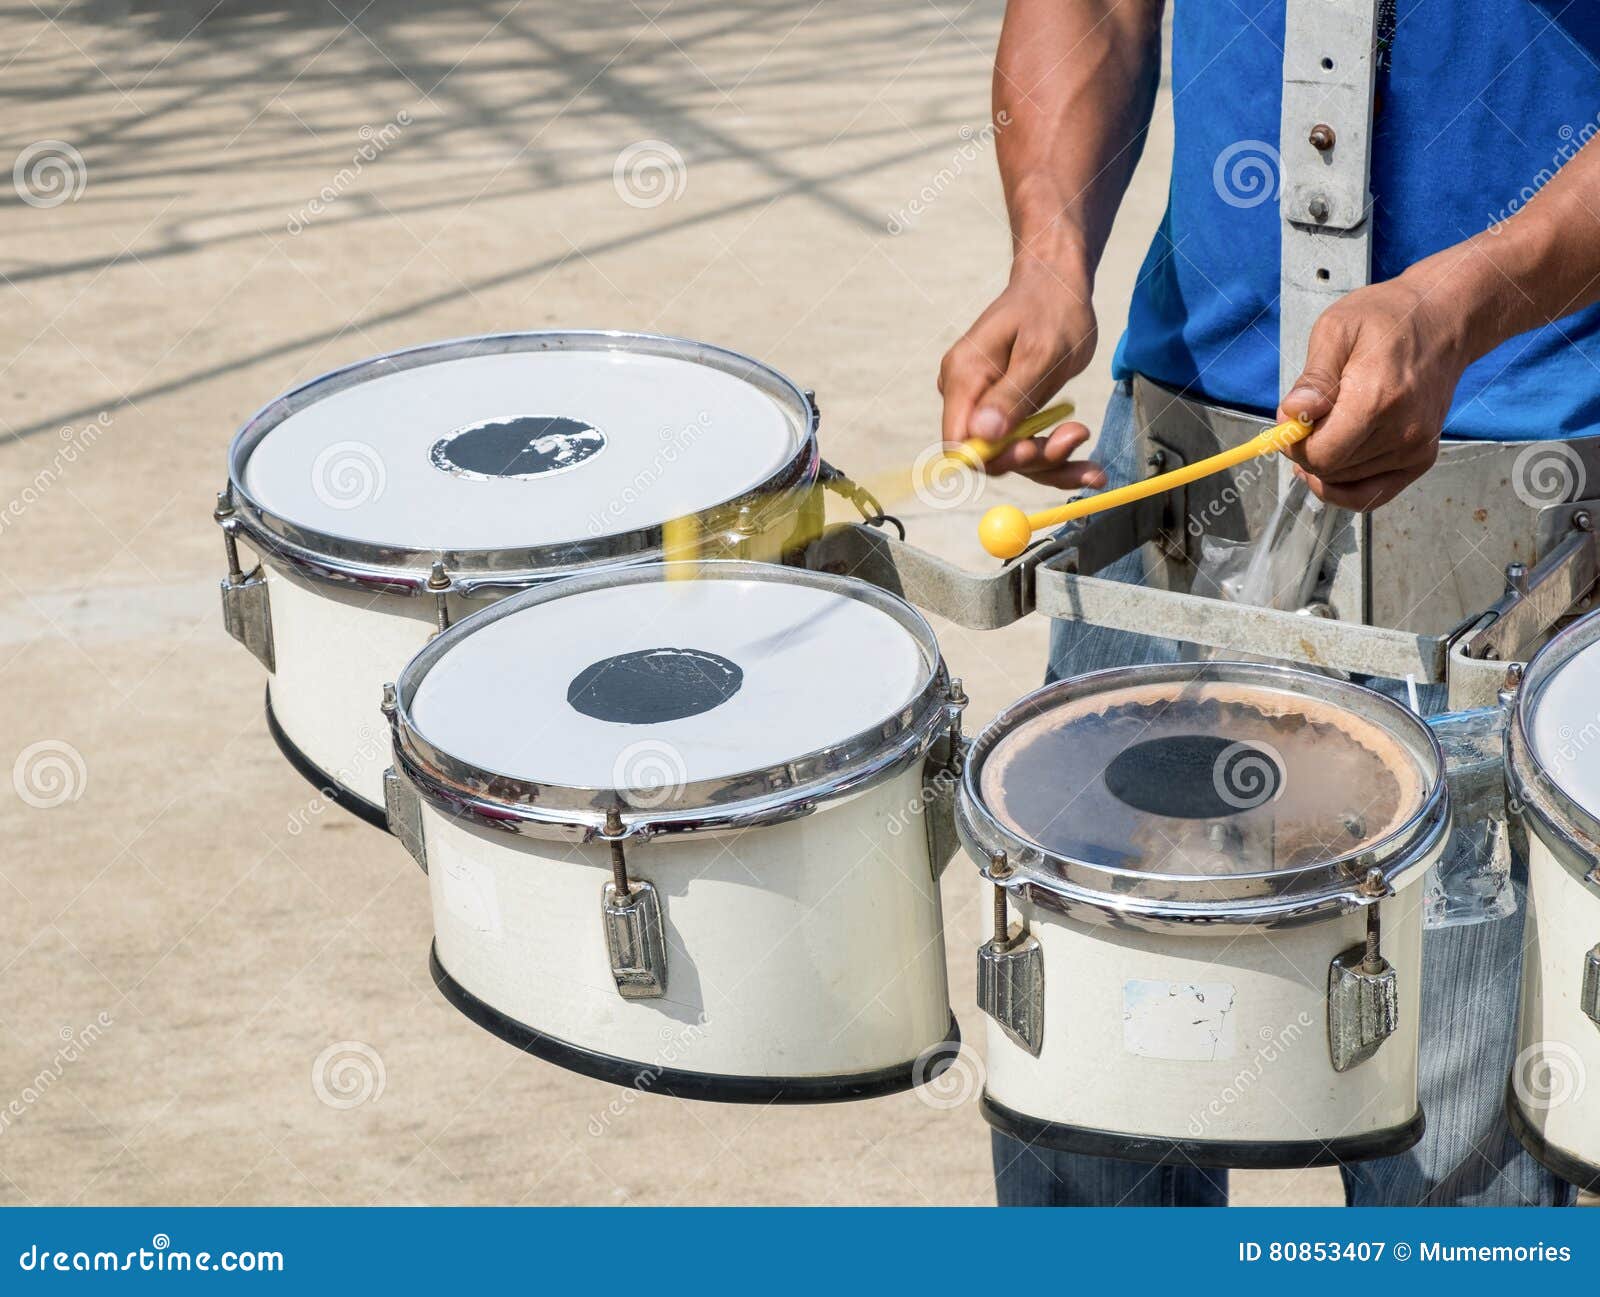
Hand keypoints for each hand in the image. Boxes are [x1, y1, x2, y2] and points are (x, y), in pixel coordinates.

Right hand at [937, 254, 1106, 489]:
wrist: (1056, 284)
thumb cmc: (1052, 309)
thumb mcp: (1042, 351)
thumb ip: (1013, 394)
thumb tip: (983, 435)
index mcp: (964, 377)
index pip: (958, 443)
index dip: (994, 457)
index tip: (1035, 447)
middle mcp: (965, 395)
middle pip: (988, 455)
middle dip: (1035, 457)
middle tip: (1078, 436)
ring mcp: (983, 405)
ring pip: (1010, 456)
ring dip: (1051, 460)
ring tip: (1084, 437)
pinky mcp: (1002, 411)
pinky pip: (1022, 445)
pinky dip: (1054, 455)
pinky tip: (1084, 459)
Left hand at [1279, 271, 1474, 510]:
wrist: (1444, 321)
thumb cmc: (1387, 319)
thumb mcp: (1336, 330)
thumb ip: (1313, 379)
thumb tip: (1293, 415)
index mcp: (1377, 401)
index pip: (1321, 456)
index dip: (1294, 445)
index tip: (1290, 422)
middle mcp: (1402, 433)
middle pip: (1331, 471)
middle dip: (1307, 452)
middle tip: (1306, 421)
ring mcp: (1416, 449)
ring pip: (1347, 483)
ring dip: (1327, 464)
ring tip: (1327, 429)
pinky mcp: (1422, 458)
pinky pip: (1372, 494)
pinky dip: (1346, 486)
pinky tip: (1334, 466)